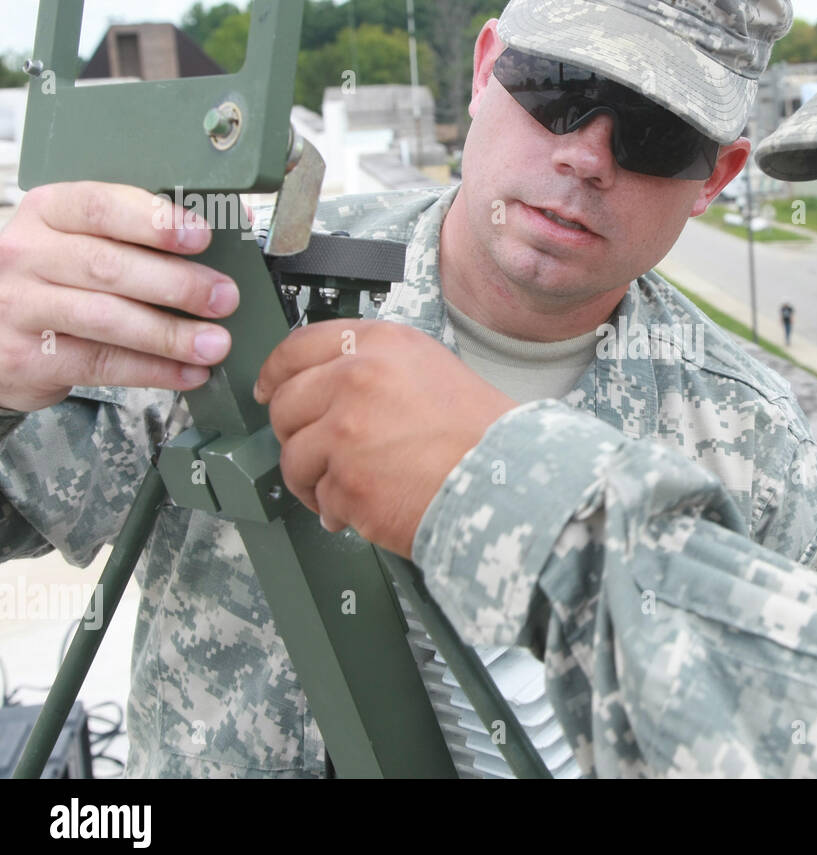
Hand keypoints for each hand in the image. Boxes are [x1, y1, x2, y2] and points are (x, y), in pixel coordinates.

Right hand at [0, 182, 240, 411]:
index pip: (99, 207)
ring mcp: (20, 307)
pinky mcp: (26, 358)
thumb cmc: (55, 276)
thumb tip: (228, 226)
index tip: (202, 236)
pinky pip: (100, 364)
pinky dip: (153, 370)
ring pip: (106, 319)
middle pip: (108, 266)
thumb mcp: (79, 240)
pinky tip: (189, 372)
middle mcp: (26, 255)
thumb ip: (138, 234)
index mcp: (47, 212)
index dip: (155, 222)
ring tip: (215, 344)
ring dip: (170, 334)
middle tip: (224, 298)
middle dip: (177, 284)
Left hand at [254, 319, 516, 555]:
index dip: (276, 373)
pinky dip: (339, 509)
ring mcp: (347, 432)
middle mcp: (358, 379)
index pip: (298, 348)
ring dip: (315, 479)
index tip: (270, 390)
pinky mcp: (346, 482)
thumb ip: (374, 370)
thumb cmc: (482, 436)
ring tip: (350, 488)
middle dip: (298, 435)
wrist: (509, 482)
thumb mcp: (431, 371)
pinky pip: (320, 498)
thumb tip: (322, 390)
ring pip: (293, 457)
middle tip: (323, 454)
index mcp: (381, 345)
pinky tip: (371, 505)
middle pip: (286, 405)